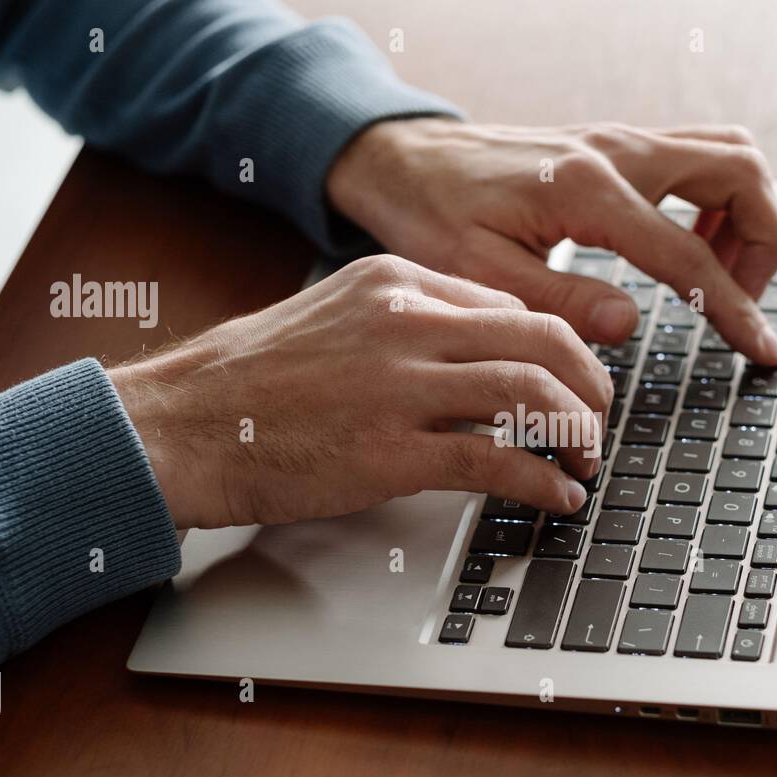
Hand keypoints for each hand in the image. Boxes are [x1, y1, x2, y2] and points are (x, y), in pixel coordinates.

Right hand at [109, 255, 610, 528]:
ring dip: (578, 433)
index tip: (573, 382)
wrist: (177, 425)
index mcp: (395, 280)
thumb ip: (405, 327)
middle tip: (600, 421)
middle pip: (543, 337)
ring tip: (588, 462)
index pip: (511, 304)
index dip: (557, 349)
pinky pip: (497, 459)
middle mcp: (406, 319)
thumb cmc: (247, 381)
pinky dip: (543, 479)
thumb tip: (477, 356)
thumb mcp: (333, 319)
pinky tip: (558, 496)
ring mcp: (399, 384)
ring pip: (532, 391)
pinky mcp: (389, 451)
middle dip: (590, 384)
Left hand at [326, 120, 776, 364]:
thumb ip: (559, 300)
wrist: (405, 160)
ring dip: (745, 212)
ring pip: (730, 153)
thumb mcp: (482, 274)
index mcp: (586, 191)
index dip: (736, 309)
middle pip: (742, 171)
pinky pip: (698, 155)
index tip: (762, 349)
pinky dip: (716, 198)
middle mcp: (615, 152)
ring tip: (715, 273)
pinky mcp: (615, 145)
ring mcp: (620, 141)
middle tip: (737, 297)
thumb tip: (627, 322)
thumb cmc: (432, 213)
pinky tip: (684, 245)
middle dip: (763, 239)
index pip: (690, 256)